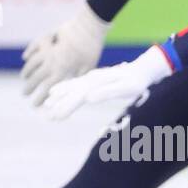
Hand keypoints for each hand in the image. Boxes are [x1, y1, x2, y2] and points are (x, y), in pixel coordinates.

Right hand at [21, 2, 109, 106]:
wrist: (87, 27)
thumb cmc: (91, 50)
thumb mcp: (88, 68)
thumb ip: (78, 80)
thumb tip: (73, 92)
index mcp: (61, 70)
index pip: (47, 88)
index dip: (40, 98)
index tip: (34, 105)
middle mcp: (50, 61)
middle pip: (36, 77)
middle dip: (29, 87)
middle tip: (24, 94)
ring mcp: (45, 49)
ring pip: (32, 63)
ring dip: (27, 72)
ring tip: (24, 78)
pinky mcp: (44, 38)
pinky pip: (33, 48)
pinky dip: (28, 54)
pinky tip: (25, 58)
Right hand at [42, 45, 171, 120]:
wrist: (141, 70)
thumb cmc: (135, 82)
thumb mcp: (125, 88)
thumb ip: (107, 92)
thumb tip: (88, 98)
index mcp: (97, 83)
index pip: (78, 96)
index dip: (67, 107)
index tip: (57, 117)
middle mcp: (90, 79)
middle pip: (71, 93)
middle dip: (59, 105)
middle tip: (48, 117)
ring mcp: (90, 79)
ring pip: (70, 88)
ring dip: (58, 97)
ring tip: (46, 106)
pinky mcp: (92, 80)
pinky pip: (74, 86)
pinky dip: (63, 90)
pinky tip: (55, 94)